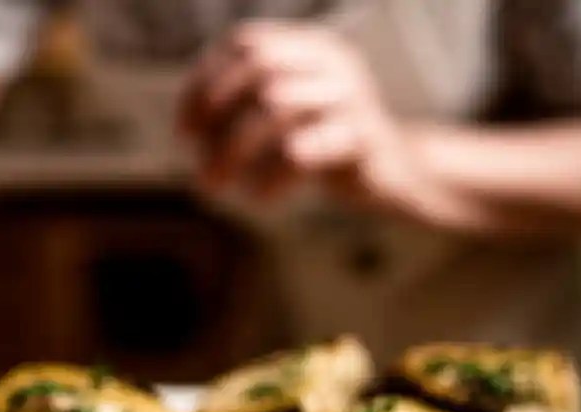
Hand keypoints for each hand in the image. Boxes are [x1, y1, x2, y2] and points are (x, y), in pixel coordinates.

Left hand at [177, 21, 425, 208]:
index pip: (246, 43)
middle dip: (215, 116)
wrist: (396, 174)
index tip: (184, 131)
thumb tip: (186, 126)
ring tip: (214, 185)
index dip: (205, 82)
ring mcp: (351, 97)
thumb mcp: (288, 112)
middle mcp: (334, 61)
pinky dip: (270, 178)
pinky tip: (260, 198)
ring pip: (273, 108)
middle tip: (196, 160)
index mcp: (312, 45)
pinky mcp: (362, 138)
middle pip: (257, 71)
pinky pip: (300, 152)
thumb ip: (245, 103)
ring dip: (231, 151)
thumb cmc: (326, 142)